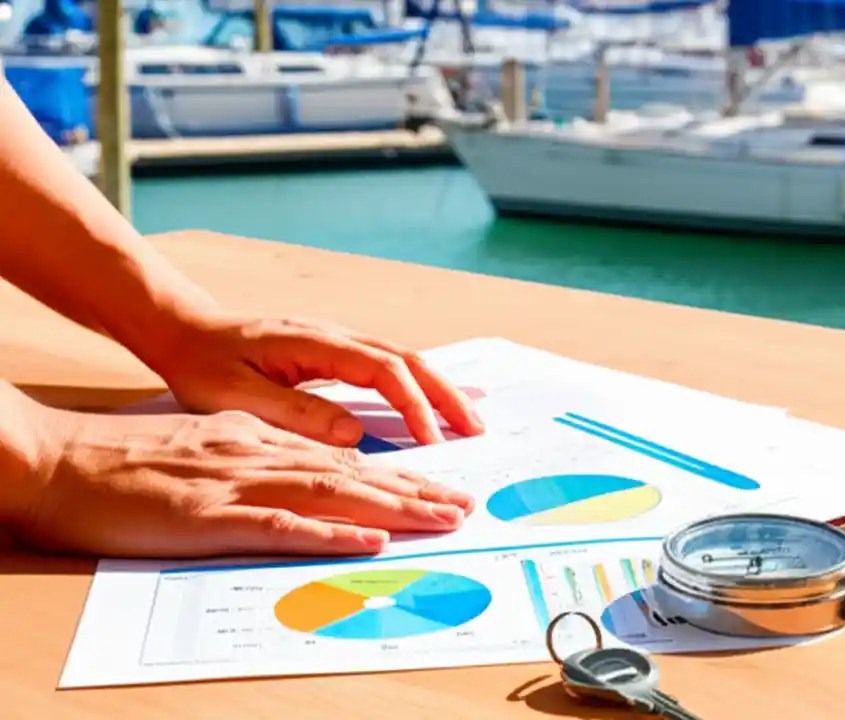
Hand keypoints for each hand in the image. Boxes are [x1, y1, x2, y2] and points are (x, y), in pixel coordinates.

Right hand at [10, 409, 474, 557]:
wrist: (62, 460)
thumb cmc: (130, 460)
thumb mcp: (207, 446)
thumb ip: (260, 454)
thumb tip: (307, 470)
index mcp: (261, 440)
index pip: (345, 457)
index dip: (399, 474)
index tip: (442, 489)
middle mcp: (262, 455)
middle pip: (355, 472)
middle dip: (417, 489)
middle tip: (466, 506)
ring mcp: (239, 484)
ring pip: (334, 494)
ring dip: (394, 507)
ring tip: (442, 518)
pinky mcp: (212, 517)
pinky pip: (281, 527)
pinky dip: (329, 534)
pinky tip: (367, 541)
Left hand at [149, 314, 484, 447]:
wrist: (183, 331)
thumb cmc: (203, 365)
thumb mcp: (238, 396)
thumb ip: (296, 413)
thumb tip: (354, 432)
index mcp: (315, 343)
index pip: (383, 369)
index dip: (413, 404)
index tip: (432, 440)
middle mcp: (335, 335)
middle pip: (408, 360)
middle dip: (446, 394)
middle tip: (478, 431)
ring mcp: (338, 341)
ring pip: (405, 360)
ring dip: (439, 389)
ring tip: (471, 421)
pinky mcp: (335, 353)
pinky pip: (389, 366)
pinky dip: (420, 384)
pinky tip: (439, 399)